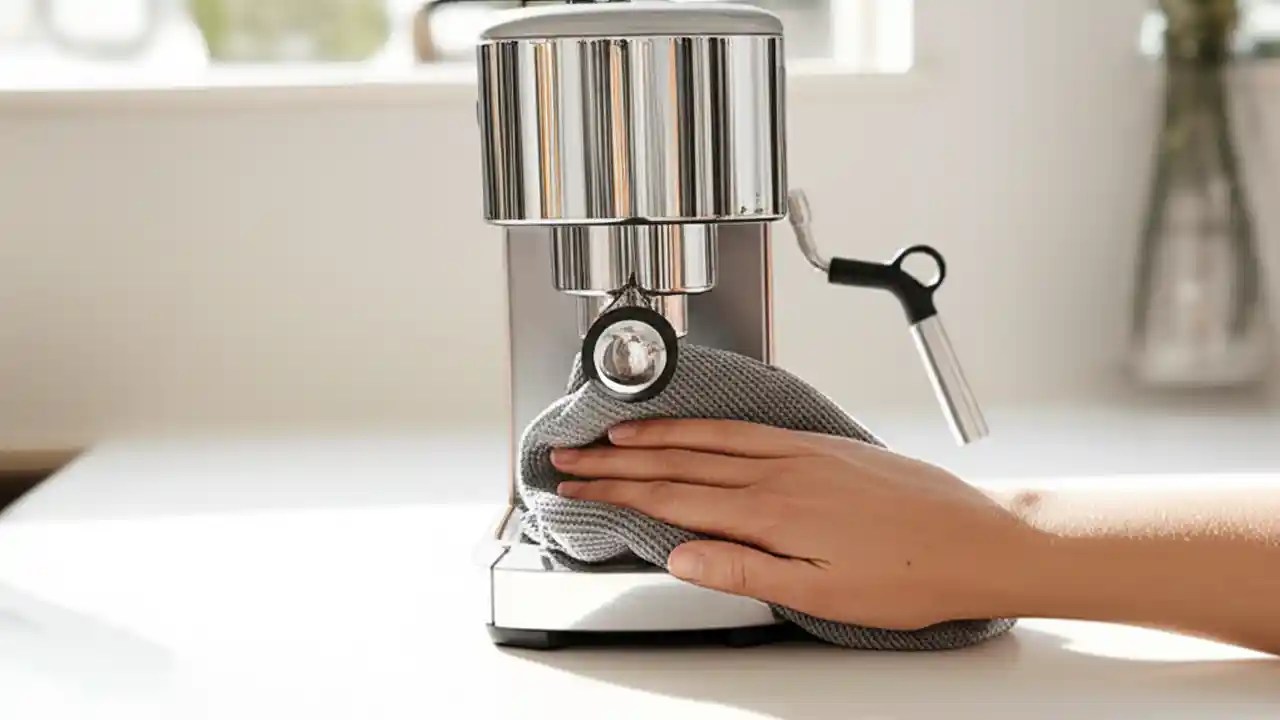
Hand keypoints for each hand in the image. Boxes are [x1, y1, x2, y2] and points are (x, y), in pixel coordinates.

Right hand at [551, 419, 1034, 630]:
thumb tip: (680, 554)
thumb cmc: (907, 574)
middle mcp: (779, 471)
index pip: (671, 496)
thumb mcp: (820, 593)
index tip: (576, 484)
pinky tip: (693, 425)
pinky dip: (705, 424)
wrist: (975, 539)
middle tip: (570, 454)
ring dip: (653, 433)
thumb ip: (743, 568)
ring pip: (708, 437)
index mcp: (771, 510)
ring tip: (615, 432)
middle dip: (616, 458)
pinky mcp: (820, 446)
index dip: (616, 489)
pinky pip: (744, 428)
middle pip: (678, 460)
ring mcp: (799, 453)